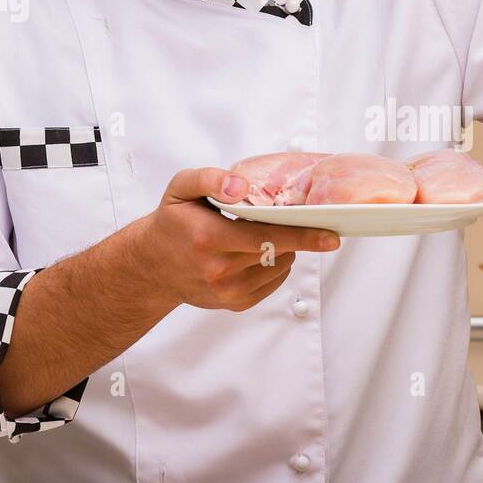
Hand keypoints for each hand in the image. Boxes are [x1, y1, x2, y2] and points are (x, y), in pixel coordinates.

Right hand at [133, 167, 340, 312]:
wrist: (152, 265)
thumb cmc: (172, 222)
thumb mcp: (181, 188)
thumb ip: (210, 179)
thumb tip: (241, 187)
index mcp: (209, 239)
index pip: (267, 237)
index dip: (302, 235)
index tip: (331, 235)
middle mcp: (219, 270)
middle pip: (278, 252)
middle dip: (298, 236)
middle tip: (311, 224)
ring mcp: (227, 291)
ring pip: (279, 266)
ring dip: (283, 249)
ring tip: (263, 235)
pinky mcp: (235, 304)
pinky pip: (273, 281)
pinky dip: (275, 265)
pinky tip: (257, 253)